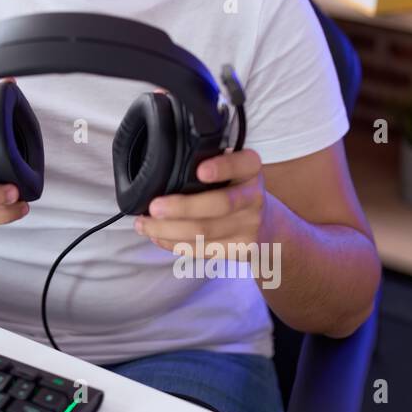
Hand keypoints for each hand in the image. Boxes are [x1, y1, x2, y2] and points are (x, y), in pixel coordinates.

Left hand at [133, 148, 269, 257]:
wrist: (269, 227)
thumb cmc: (234, 189)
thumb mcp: (232, 169)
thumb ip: (208, 161)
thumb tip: (162, 161)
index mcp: (250, 170)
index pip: (242, 164)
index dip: (223, 168)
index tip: (200, 171)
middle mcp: (254, 197)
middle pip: (219, 204)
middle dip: (183, 207)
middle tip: (154, 207)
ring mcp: (249, 226)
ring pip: (205, 232)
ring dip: (168, 229)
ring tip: (143, 224)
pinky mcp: (239, 250)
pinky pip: (202, 249)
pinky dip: (174, 244)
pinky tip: (157, 236)